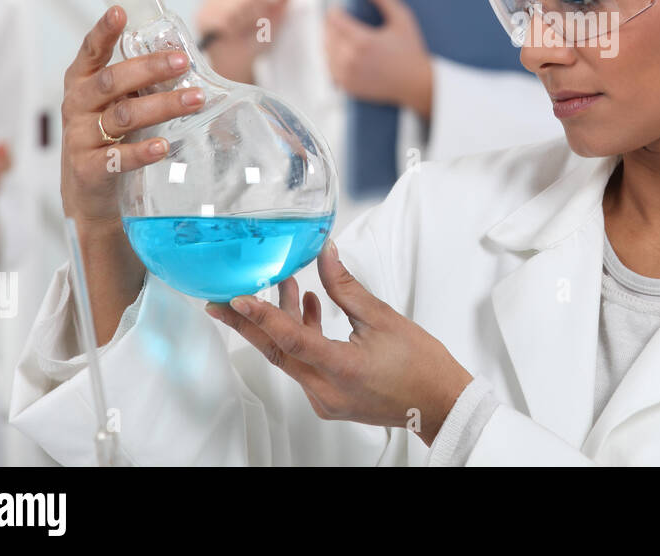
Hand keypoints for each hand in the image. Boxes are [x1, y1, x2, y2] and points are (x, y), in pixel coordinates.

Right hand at [61, 6, 207, 341]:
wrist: (91, 200)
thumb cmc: (112, 141)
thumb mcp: (119, 107)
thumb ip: (140, 85)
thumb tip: (184, 56)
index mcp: (82, 85)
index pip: (89, 52)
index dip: (103, 31)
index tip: (120, 11)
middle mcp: (77, 108)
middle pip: (111, 82)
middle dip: (148, 69)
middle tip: (182, 61)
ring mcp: (80, 140)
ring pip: (121, 117)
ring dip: (161, 106)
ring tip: (194, 99)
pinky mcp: (88, 171)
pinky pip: (116, 159)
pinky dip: (141, 152)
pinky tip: (164, 146)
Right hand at [196, 0, 290, 81]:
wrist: (239, 60)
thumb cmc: (256, 38)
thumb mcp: (277, 16)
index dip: (263, 0)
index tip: (261, 13)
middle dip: (254, 13)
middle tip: (249, 24)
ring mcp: (210, 1)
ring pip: (235, 6)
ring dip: (242, 22)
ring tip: (239, 29)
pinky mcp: (201, 16)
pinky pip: (222, 19)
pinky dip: (230, 30)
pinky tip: (228, 34)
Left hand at [206, 240, 472, 446]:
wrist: (439, 403)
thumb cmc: (421, 366)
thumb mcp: (383, 318)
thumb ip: (346, 287)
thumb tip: (326, 256)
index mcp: (341, 369)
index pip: (291, 339)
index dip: (261, 316)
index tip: (237, 298)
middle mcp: (326, 391)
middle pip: (279, 352)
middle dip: (248, 325)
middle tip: (220, 304)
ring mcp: (326, 399)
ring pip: (291, 358)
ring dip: (282, 325)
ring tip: (284, 288)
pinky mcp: (330, 399)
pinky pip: (305, 367)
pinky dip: (301, 340)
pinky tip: (309, 311)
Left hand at [325, 0, 432, 117]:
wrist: (417, 85)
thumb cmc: (412, 51)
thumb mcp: (403, 19)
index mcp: (362, 40)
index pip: (333, 18)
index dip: (337, 11)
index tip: (344, 10)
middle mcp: (350, 59)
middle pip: (327, 34)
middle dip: (333, 26)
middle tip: (345, 23)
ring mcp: (347, 75)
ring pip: (326, 51)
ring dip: (332, 42)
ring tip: (347, 38)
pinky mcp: (346, 86)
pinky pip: (329, 68)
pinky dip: (334, 60)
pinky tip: (347, 55)